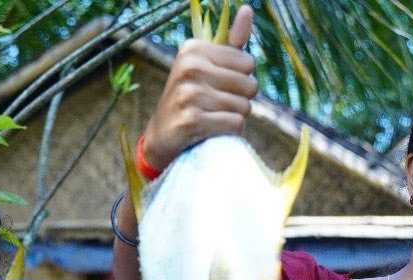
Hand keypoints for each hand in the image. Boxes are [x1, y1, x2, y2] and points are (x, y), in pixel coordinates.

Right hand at [141, 4, 255, 172]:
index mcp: (193, 49)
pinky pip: (235, 124)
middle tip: (216, 105)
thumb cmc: (191, 96)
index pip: (248, 62)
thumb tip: (248, 9)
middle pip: (249, 85)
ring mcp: (189, 94)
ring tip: (214, 117)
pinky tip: (213, 130)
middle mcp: (189, 67)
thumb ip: (231, 41)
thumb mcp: (206, 65)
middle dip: (241, 100)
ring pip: (244, 107)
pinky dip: (230, 132)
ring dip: (235, 117)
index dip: (240, 78)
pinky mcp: (191, 120)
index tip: (218, 84)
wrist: (162, 134)